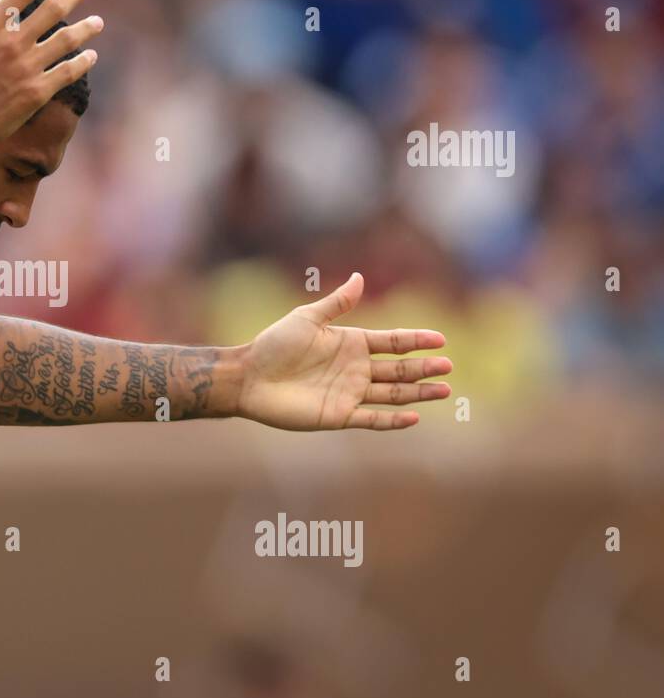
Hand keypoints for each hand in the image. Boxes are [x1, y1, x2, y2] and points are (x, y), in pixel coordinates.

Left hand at [235, 273, 451, 430]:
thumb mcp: (307, 319)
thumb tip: (360, 277)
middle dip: (424, 368)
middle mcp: (355, 369)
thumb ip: (336, 303)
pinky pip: (371, 418)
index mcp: (351, 344)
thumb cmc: (274, 344)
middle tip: (448, 367)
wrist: (249, 376)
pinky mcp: (338, 415)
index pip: (393, 342)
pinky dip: (393, 420)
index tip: (441, 339)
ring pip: (393, 395)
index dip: (416, 341)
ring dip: (418, 393)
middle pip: (399, 370)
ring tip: (444, 391)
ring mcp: (349, 393)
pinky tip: (414, 417)